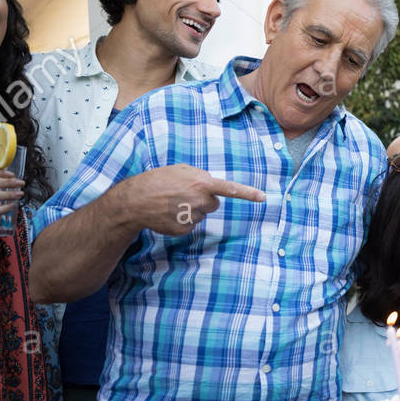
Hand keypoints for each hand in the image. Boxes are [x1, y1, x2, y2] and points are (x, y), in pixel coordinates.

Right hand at [121, 164, 264, 235]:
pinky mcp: (185, 230)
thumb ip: (201, 177)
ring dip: (192, 209)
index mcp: (201, 183)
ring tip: (172, 202)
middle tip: (183, 194)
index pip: (229, 189)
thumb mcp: (181, 170)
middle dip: (203, 199)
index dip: (247, 193)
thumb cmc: (159, 180)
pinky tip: (169, 213)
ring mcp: (193, 217)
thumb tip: (213, 188)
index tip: (263, 197)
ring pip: (202, 214)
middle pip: (214, 204)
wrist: (136, 200)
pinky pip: (192, 224)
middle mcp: (200, 201)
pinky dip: (182, 220)